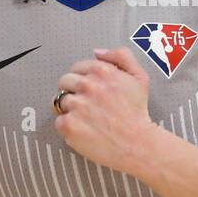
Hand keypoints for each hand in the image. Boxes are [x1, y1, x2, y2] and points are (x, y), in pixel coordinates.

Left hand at [54, 46, 155, 173]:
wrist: (137, 144)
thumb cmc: (138, 112)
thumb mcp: (139, 77)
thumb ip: (121, 56)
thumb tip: (97, 53)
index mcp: (102, 71)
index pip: (77, 68)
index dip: (82, 78)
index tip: (89, 90)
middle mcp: (87, 85)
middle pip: (64, 82)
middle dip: (72, 91)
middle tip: (85, 104)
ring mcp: (76, 105)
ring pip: (60, 102)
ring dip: (70, 109)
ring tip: (86, 119)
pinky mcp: (69, 125)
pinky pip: (59, 121)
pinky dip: (68, 126)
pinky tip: (84, 130)